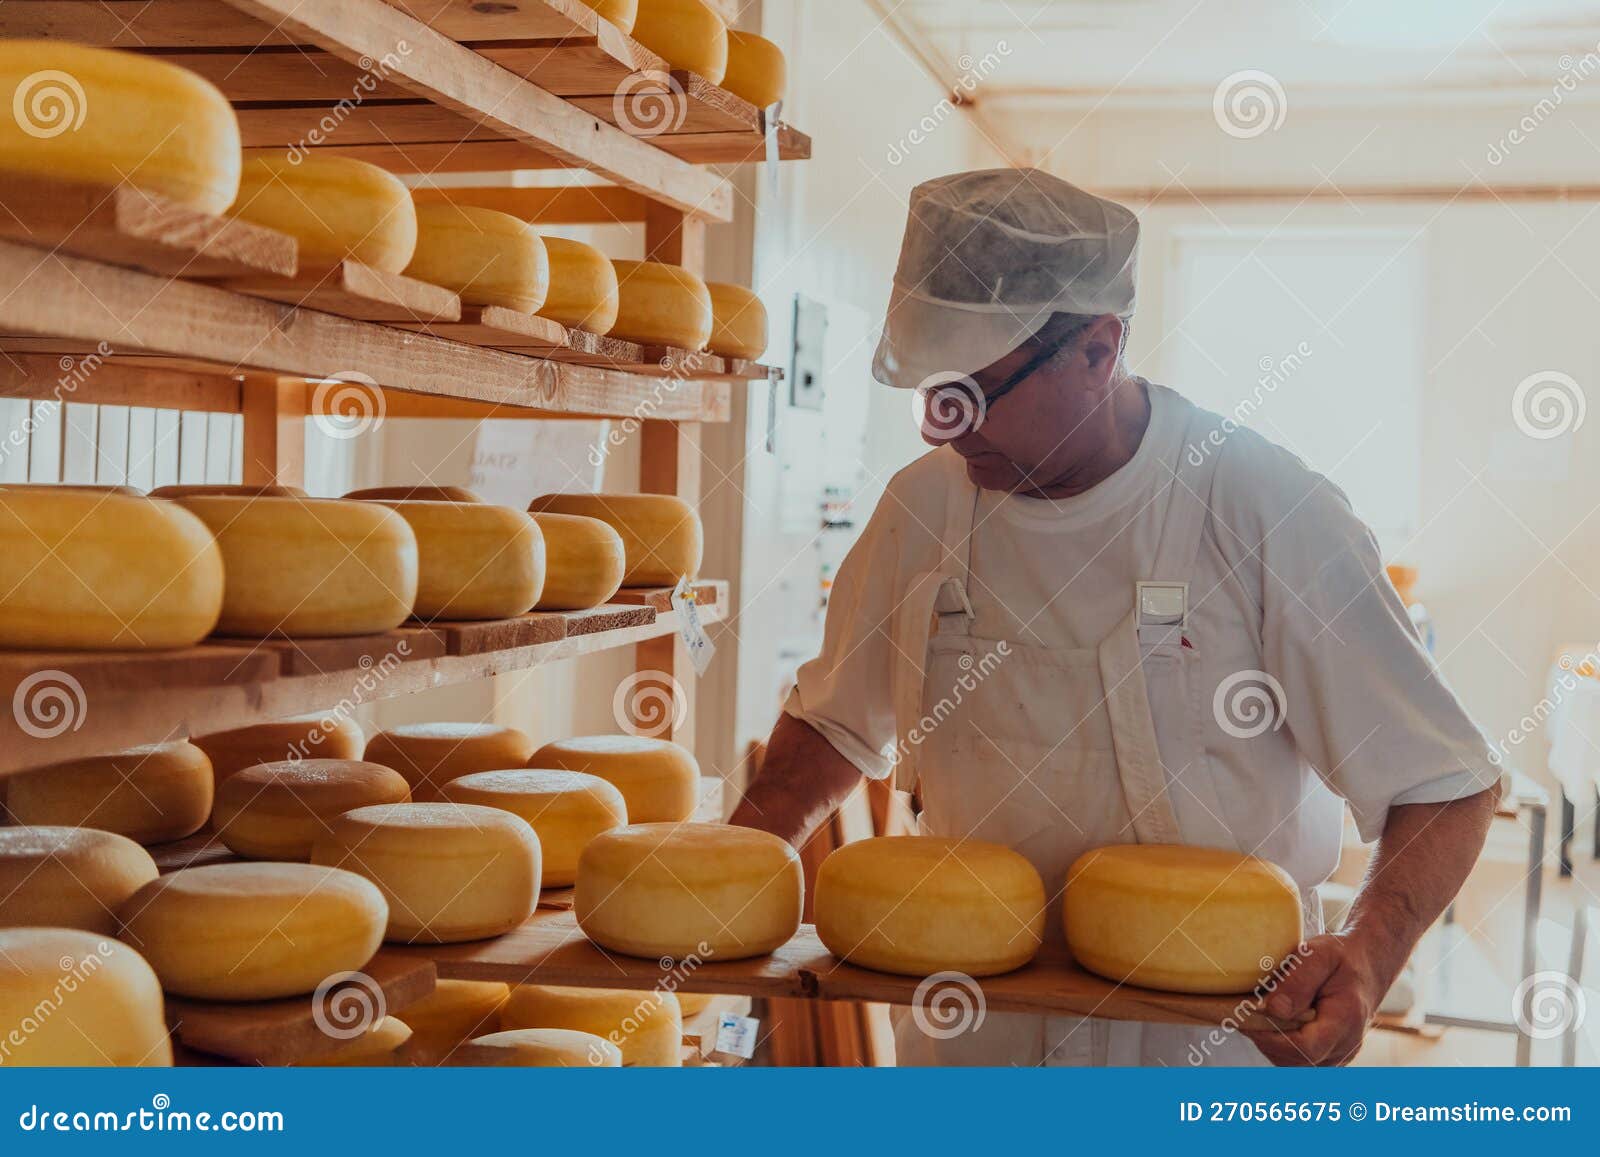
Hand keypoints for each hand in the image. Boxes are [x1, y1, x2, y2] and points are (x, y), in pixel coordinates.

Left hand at [1243, 932, 1394, 1065]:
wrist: (1367, 963)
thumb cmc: (1342, 956)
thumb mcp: (1319, 955)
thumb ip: (1297, 982)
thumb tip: (1272, 1009)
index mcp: (1346, 1020)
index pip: (1305, 1048)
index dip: (1271, 1039)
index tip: (1246, 1019)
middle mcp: (1346, 1045)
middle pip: (1297, 1060)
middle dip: (1265, 1040)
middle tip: (1243, 1015)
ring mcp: (1340, 1054)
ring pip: (1296, 1065)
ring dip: (1271, 1045)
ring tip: (1256, 1017)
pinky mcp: (1331, 1054)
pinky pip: (1301, 1061)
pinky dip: (1281, 1047)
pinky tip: (1272, 1024)